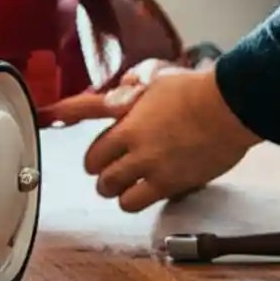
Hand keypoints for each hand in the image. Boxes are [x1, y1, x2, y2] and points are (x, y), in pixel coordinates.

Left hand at [40, 60, 261, 211]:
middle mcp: (131, 139)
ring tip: (122, 184)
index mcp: (126, 112)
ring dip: (112, 187)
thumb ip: (134, 86)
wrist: (230, 107)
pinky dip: (133, 200)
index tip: (50, 114)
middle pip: (94, 163)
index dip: (63, 112)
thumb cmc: (199, 90)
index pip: (85, 110)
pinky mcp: (167, 183)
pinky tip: (141, 193)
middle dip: (97, 167)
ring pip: (110, 188)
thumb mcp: (159, 78)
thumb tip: (123, 88)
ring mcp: (147, 163)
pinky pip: (135, 202)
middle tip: (106, 167)